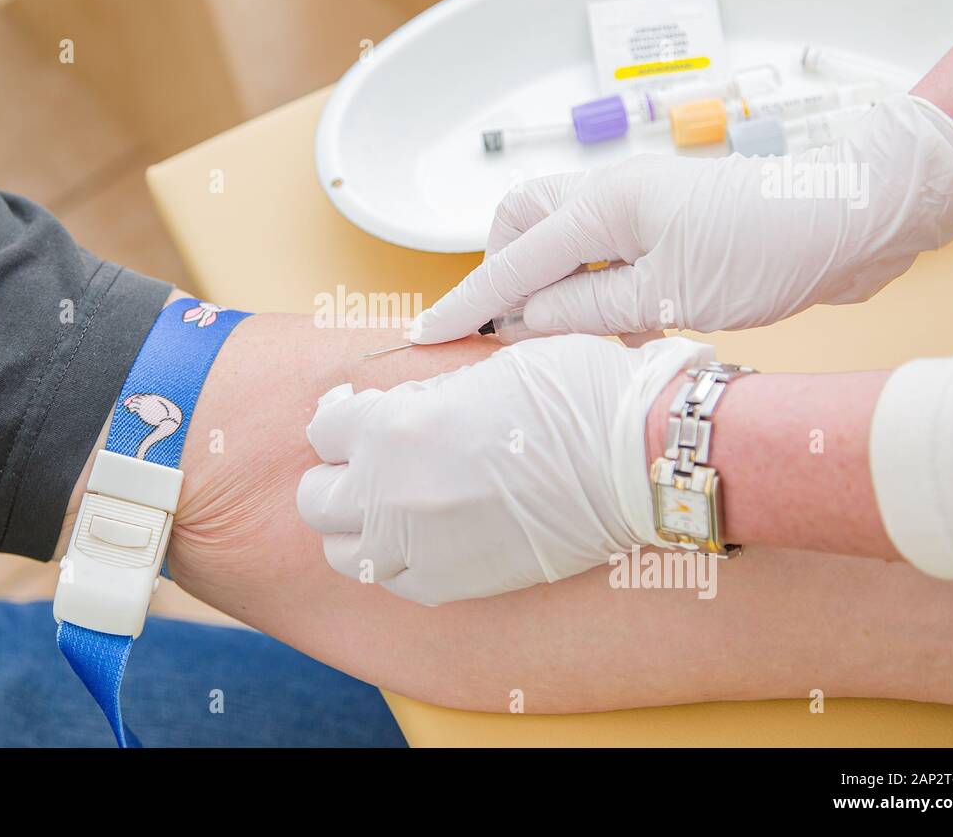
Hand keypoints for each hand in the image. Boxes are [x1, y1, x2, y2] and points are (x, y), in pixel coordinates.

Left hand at [296, 333, 712, 604]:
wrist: (636, 459)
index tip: (358, 418)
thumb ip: (424, 391)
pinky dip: (398, 560)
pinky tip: (426, 538)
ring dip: (356, 526)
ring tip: (389, 508)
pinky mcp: (452, 583)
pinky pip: (394, 581)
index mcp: (395, 426)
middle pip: (316, 497)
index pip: (324, 428)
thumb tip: (395, 404)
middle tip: (366, 465)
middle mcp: (392, 491)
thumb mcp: (484, 368)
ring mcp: (419, 545)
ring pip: (342, 550)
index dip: (343, 419)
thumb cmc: (574, 394)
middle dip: (336, 476)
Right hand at [410, 93, 952, 342]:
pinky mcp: (665, 226)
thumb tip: (522, 319)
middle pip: (523, 223)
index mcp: (602, 206)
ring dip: (557, 285)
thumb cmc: (766, 250)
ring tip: (586, 334)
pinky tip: (625, 324)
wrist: (853, 220)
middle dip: (508, 270)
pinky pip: (602, 254)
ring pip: (563, 239)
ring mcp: (638, 206)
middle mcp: (610, 196)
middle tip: (522, 325)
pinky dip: (596, 288)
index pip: (513, 262)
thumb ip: (584, 307)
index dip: (468, 304)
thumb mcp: (667, 293)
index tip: (424, 335)